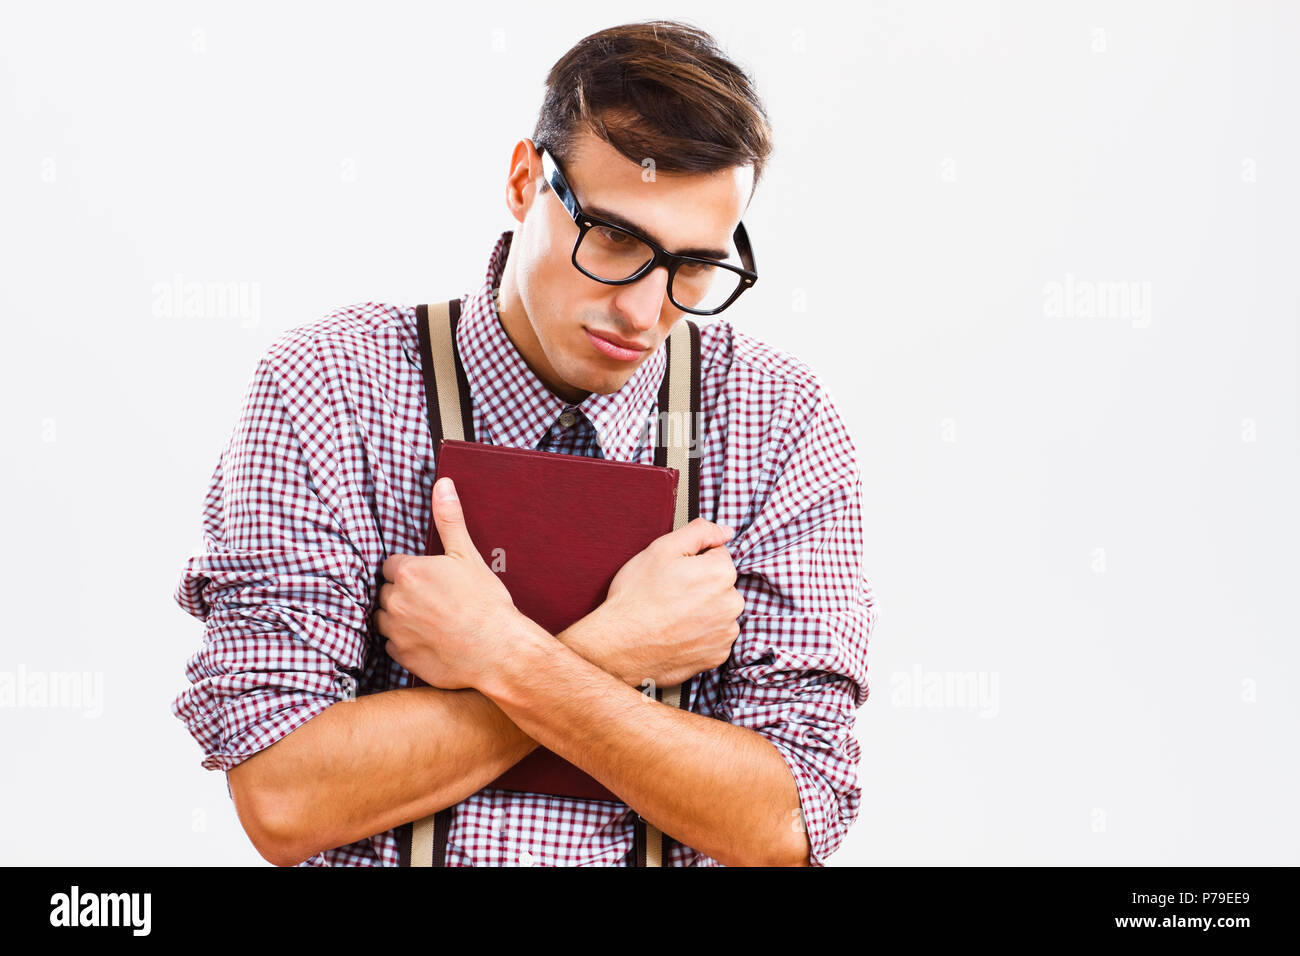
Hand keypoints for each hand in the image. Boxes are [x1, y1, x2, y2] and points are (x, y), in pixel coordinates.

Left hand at [374, 477, 520, 688]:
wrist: (498, 650)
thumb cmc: (485, 601)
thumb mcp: (467, 555)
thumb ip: (449, 519)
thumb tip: (443, 485)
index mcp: (408, 573)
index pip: (390, 566)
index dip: (409, 571)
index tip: (428, 578)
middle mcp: (395, 602)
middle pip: (385, 592)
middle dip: (402, 593)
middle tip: (432, 599)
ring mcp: (396, 632)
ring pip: (384, 619)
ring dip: (399, 617)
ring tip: (428, 619)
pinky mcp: (401, 657)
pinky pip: (392, 646)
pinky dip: (405, 642)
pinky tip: (429, 639)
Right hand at [598, 516, 744, 687]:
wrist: (619, 646)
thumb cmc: (637, 596)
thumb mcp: (662, 549)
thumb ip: (699, 532)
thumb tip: (725, 531)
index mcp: (722, 573)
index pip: (717, 555)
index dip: (692, 561)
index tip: (673, 573)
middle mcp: (732, 604)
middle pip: (720, 584)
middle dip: (700, 585)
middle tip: (668, 594)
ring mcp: (725, 633)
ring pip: (717, 611)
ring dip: (701, 611)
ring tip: (670, 616)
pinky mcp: (716, 656)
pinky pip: (713, 637)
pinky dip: (699, 635)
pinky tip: (676, 633)